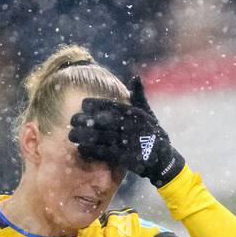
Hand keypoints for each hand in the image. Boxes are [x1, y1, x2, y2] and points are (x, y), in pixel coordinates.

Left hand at [68, 76, 184, 187]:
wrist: (163, 159)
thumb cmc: (153, 133)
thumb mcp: (148, 114)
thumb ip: (139, 96)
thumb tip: (136, 77)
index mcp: (136, 114)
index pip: (113, 105)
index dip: (96, 104)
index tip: (84, 104)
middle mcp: (132, 127)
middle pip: (103, 121)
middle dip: (86, 119)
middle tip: (72, 120)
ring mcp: (129, 143)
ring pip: (101, 137)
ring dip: (84, 136)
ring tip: (71, 135)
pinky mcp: (126, 158)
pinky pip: (104, 153)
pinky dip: (91, 150)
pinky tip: (81, 149)